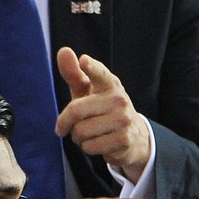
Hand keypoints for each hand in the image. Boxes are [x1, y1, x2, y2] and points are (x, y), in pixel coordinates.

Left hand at [55, 48, 150, 180]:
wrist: (134, 136)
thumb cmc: (102, 108)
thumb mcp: (88, 90)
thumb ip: (74, 73)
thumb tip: (64, 51)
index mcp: (109, 84)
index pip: (99, 73)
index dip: (91, 67)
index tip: (84, 61)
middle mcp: (119, 100)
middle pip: (75, 111)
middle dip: (66, 122)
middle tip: (70, 125)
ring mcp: (124, 121)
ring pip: (80, 132)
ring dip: (78, 137)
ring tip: (90, 133)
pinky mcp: (124, 141)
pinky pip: (90, 147)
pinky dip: (89, 147)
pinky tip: (100, 143)